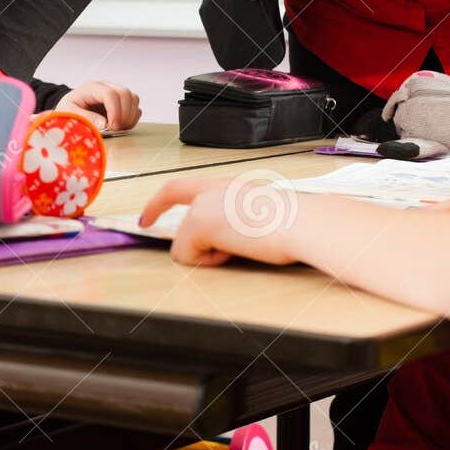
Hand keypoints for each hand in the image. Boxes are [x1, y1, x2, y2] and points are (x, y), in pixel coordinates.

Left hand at [56, 81, 140, 132]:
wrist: (69, 109)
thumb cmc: (68, 111)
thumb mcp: (70, 114)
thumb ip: (85, 118)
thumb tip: (104, 124)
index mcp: (91, 88)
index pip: (110, 94)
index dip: (115, 111)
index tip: (112, 127)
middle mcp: (105, 86)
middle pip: (125, 93)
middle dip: (124, 114)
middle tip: (116, 129)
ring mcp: (115, 92)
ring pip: (133, 98)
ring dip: (130, 116)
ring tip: (118, 128)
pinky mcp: (121, 101)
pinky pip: (135, 106)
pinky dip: (132, 118)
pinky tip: (122, 126)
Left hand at [138, 177, 301, 266]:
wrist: (304, 224)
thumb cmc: (296, 223)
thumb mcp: (260, 217)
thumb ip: (236, 223)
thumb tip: (229, 243)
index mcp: (227, 187)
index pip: (181, 187)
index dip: (158, 202)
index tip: (146, 216)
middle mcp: (211, 191)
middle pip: (174, 207)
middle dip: (174, 229)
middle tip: (158, 231)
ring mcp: (202, 206)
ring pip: (184, 243)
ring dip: (208, 254)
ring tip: (240, 249)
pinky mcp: (198, 223)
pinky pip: (187, 256)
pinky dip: (208, 262)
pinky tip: (234, 254)